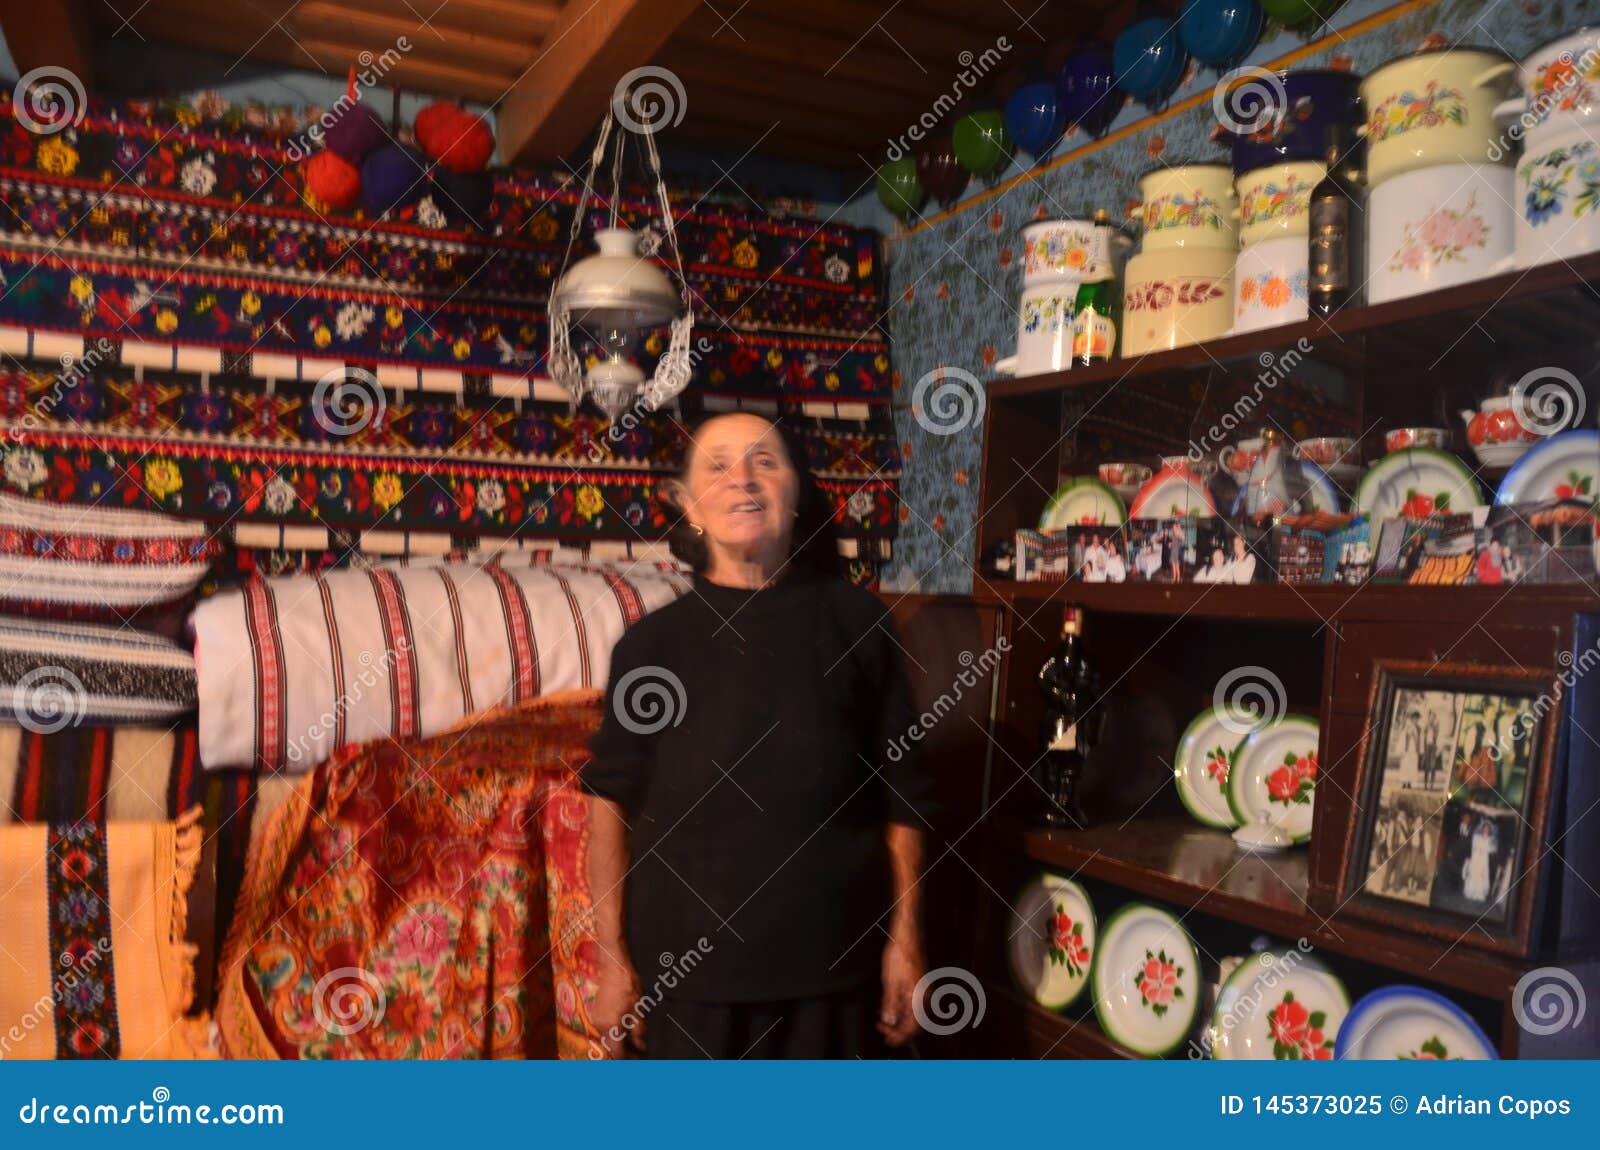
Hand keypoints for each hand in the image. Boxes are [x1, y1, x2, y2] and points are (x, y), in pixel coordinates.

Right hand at [591, 945, 644, 1055]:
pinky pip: (606, 1029)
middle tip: (639, 1053)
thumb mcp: (637, 1009)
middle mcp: (600, 1026)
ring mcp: (596, 1019)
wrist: (613, 968)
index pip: (617, 1053)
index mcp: (611, 1027)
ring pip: (609, 1038)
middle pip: (612, 1047)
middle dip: (625, 1052)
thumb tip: (640, 1045)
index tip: (638, 1060)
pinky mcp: (596, 1013)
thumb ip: (638, 1030)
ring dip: (620, 1042)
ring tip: (635, 1043)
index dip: (628, 1059)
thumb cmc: (628, 986)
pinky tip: (626, 1030)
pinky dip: (616, 1033)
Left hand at [877, 929, 924, 1047]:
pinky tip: (888, 1007)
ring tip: (883, 1020)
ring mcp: (922, 990)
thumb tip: (889, 1021)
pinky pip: (911, 1003)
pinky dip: (900, 1008)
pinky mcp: (918, 985)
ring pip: (912, 1013)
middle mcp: (924, 996)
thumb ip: (890, 1004)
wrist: (907, 937)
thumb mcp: (890, 982)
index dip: (901, 1036)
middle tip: (884, 1032)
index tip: (890, 1040)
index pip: (913, 1027)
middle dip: (899, 1029)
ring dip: (898, 1019)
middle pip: (914, 1022)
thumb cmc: (901, 954)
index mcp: (919, 997)